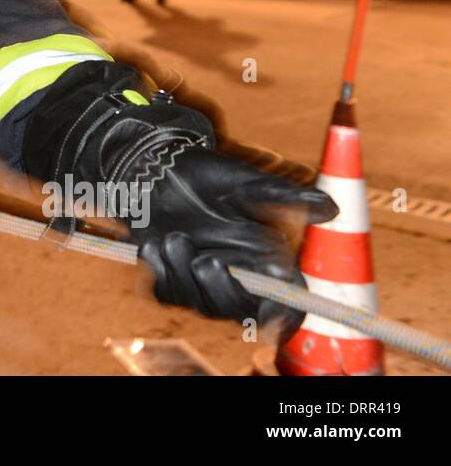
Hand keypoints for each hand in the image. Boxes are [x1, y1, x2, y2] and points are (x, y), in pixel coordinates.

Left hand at [128, 147, 337, 335]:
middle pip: (239, 312)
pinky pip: (166, 293)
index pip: (284, 304)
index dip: (283, 317)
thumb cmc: (209, 176)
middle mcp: (237, 277)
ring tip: (172, 239)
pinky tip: (152, 244)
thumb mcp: (247, 183)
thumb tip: (332, 209)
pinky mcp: (170, 277)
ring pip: (200, 304)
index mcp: (266, 260)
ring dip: (184, 275)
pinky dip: (159, 271)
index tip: (271, 312)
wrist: (156, 168)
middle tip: (207, 262)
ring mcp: (202, 281)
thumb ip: (284, 198)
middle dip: (223, 293)